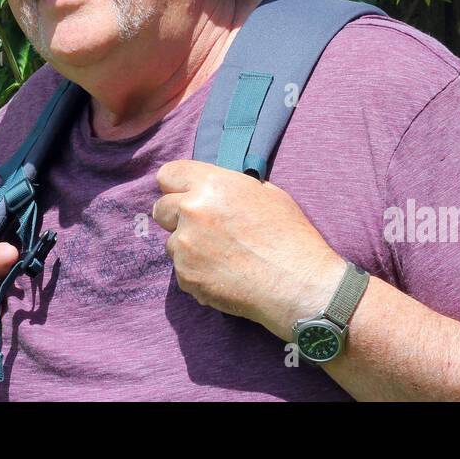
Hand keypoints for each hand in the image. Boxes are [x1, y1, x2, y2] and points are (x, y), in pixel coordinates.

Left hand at [151, 160, 346, 340]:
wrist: (298, 284)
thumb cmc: (290, 237)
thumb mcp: (266, 193)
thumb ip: (230, 187)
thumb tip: (215, 189)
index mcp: (212, 184)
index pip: (168, 174)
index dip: (175, 186)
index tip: (183, 196)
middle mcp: (192, 210)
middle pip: (161, 209)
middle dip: (177, 217)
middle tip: (202, 229)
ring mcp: (185, 245)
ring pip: (172, 242)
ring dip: (189, 248)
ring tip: (222, 257)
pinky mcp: (185, 276)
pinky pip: (182, 270)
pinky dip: (197, 273)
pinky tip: (224, 275)